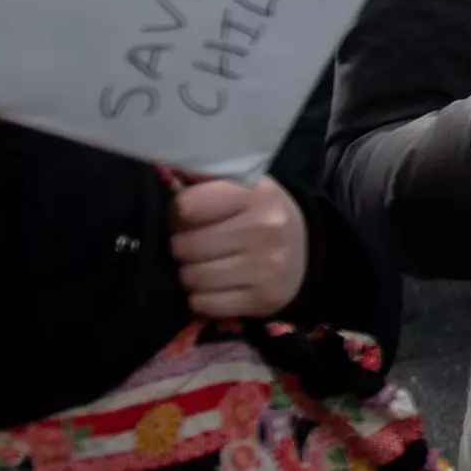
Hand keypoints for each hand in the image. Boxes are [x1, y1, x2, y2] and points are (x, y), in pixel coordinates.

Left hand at [169, 176, 309, 321]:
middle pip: (184, 246)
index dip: (177, 214)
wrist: (305, 249)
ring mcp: (266, 268)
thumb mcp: (241, 187)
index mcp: (256, 194)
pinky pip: (203, 305)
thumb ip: (204, 179)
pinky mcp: (263, 300)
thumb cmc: (259, 214)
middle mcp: (264, 229)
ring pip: (191, 278)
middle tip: (195, 245)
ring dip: (189, 274)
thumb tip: (165, 166)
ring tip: (204, 265)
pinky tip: (215, 286)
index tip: (187, 217)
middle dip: (181, 247)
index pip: (185, 207)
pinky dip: (201, 298)